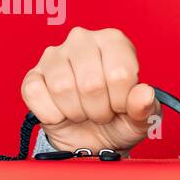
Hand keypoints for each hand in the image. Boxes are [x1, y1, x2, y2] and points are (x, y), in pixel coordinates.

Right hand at [20, 26, 159, 155]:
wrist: (92, 138)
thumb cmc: (119, 120)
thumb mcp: (141, 119)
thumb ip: (146, 108)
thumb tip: (144, 94)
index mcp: (114, 41)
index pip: (120, 73)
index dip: (121, 100)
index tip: (121, 105)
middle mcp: (82, 40)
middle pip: (91, 83)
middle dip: (99, 109)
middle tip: (102, 112)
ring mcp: (54, 55)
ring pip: (62, 88)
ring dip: (76, 112)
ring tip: (84, 112)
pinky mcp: (32, 75)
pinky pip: (36, 94)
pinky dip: (53, 114)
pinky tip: (62, 113)